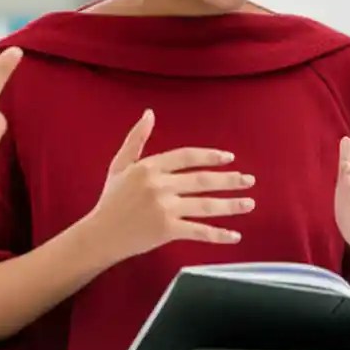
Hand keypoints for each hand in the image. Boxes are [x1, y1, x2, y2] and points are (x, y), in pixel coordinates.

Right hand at [82, 109, 255, 263]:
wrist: (100, 235)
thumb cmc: (111, 199)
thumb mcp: (120, 164)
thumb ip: (136, 139)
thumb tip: (149, 113)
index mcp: (149, 168)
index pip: (187, 157)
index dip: (210, 156)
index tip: (230, 157)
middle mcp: (159, 186)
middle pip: (202, 180)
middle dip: (230, 180)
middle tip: (249, 180)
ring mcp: (164, 209)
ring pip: (205, 205)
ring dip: (231, 205)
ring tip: (250, 203)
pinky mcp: (167, 231)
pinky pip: (198, 231)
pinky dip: (218, 235)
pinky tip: (235, 236)